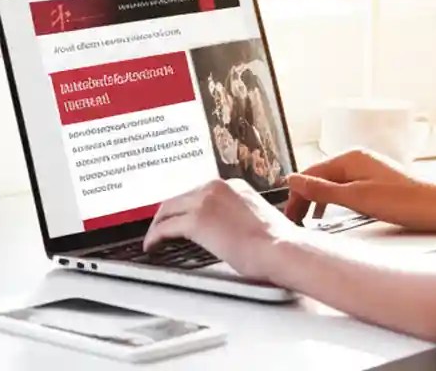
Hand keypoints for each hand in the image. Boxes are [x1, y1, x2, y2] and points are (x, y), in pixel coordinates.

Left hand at [144, 178, 302, 281]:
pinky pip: (166, 227)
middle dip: (168, 215)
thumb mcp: (257, 220)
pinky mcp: (197, 220)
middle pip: (180, 198)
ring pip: (169, 209)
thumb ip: (240, 219)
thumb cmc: (278, 244)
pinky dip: (155, 237)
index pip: (199, 193)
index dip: (186, 207)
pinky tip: (153, 247)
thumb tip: (231, 233)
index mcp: (234, 186)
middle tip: (160, 229)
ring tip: (153, 240)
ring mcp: (205, 201)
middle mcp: (217, 187)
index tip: (180, 218)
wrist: (283, 249)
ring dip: (158, 225)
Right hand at [285, 149, 429, 226]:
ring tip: (307, 221)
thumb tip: (294, 180)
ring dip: (316, 201)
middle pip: (320, 178)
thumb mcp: (356, 198)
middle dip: (304, 198)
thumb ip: (322, 190)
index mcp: (351, 158)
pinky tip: (330, 214)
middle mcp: (357, 160)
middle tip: (294, 221)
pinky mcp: (375, 184)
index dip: (296, 194)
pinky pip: (344, 189)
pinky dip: (332, 202)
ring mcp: (367, 171)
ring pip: (331, 185)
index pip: (311, 173)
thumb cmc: (404, 202)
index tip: (288, 215)